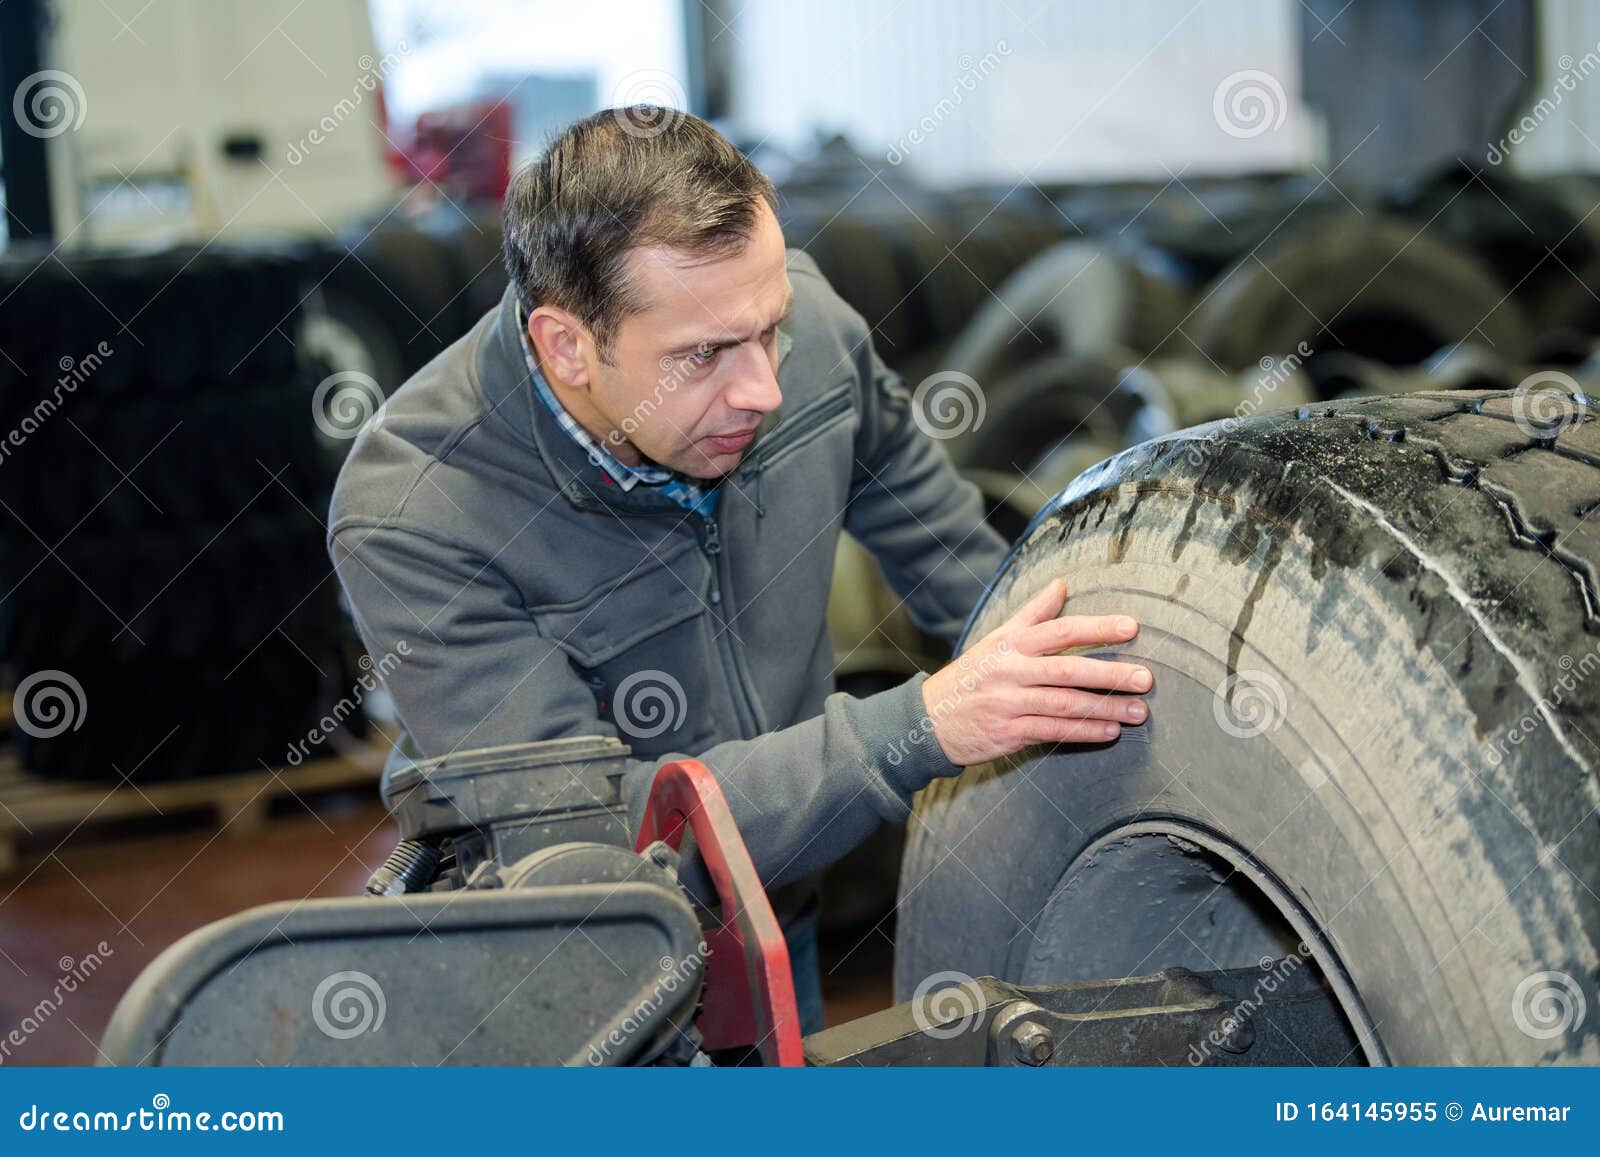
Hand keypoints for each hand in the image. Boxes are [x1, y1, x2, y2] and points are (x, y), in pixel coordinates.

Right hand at [921, 578, 1150, 766]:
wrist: (929, 720)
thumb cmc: (972, 676)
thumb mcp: (996, 640)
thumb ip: (1032, 614)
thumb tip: (1061, 585)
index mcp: (1010, 644)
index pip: (1060, 630)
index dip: (1097, 628)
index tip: (1132, 627)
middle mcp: (1010, 671)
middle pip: (1067, 669)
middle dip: (1110, 673)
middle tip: (1145, 678)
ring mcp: (1008, 703)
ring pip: (1064, 704)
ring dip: (1104, 707)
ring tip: (1137, 711)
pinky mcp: (1008, 732)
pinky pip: (1053, 732)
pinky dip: (1083, 732)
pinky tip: (1109, 731)